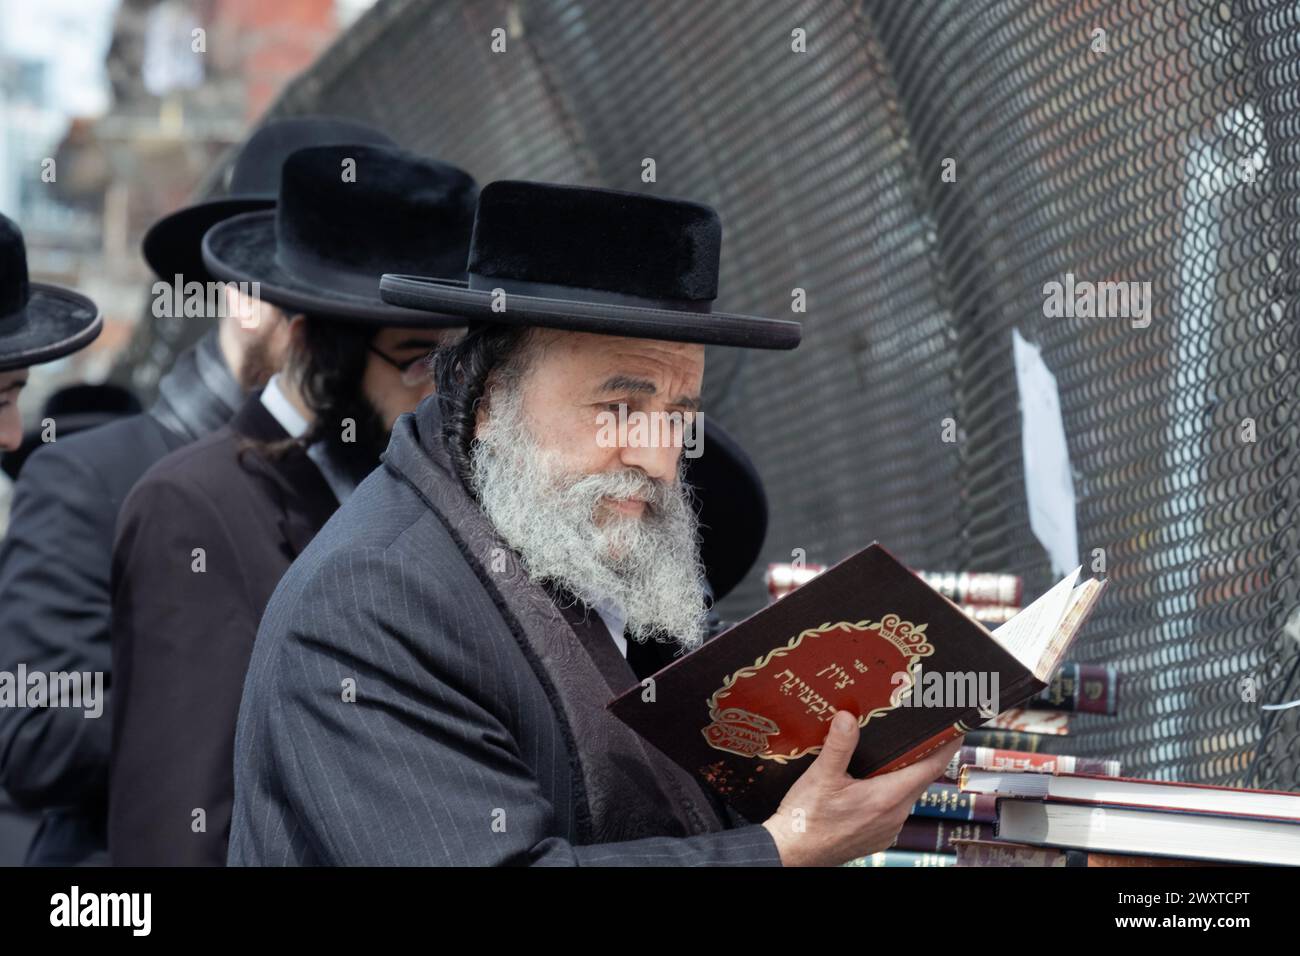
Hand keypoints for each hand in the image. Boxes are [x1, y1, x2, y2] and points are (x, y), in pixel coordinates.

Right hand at [761, 710, 962, 865]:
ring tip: (890, 753)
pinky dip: (889, 791)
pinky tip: (870, 782)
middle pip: (920, 778)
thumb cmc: (806, 819)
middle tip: (918, 731)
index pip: (930, 767)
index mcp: (886, 797)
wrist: (793, 853)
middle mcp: (894, 815)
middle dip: (921, 755)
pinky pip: (893, 808)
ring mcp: (888, 828)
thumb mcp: (821, 776)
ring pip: (906, 793)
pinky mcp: (879, 835)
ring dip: (902, 774)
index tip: (956, 728)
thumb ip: (839, 744)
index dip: (947, 746)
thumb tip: (848, 717)